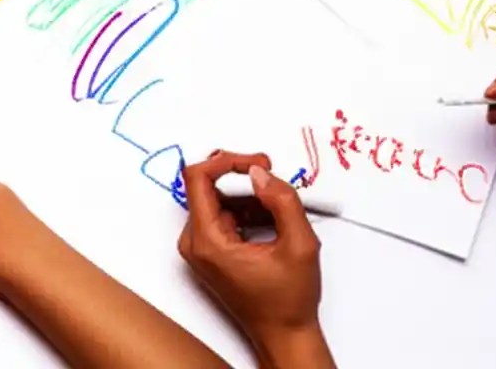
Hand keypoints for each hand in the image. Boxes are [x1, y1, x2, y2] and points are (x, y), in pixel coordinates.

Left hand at [177, 152, 331, 368]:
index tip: (257, 164)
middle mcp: (195, 243)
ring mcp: (201, 248)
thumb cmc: (287, 301)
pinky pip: (223, 215)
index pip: (197, 178)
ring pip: (219, 200)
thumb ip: (283, 201)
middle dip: (242, 178)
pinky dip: (248, 211)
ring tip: (279, 214)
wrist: (283, 334)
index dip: (227, 161)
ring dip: (249, 197)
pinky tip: (271, 225)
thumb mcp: (299, 245)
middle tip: (272, 178)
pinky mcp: (210, 251)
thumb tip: (260, 174)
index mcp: (207, 242)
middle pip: (207, 186)